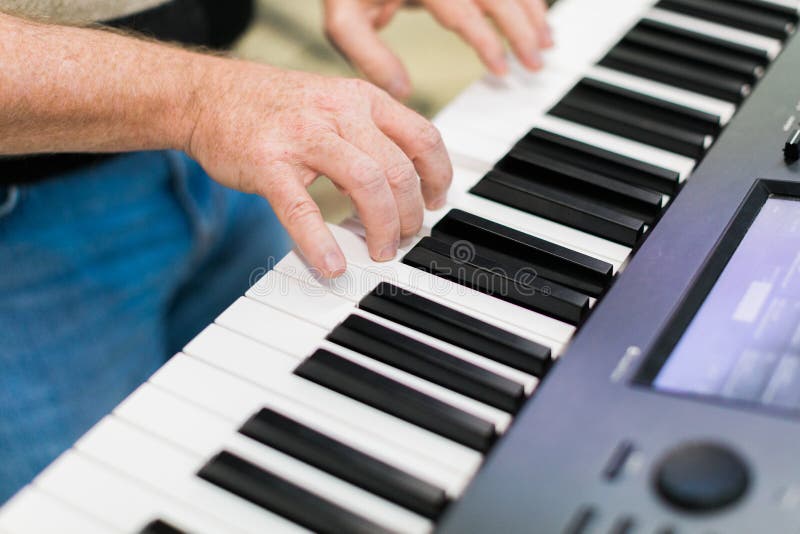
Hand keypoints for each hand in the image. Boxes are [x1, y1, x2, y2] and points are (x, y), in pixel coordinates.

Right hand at [186, 59, 451, 276]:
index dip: (437, 176)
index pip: (422, 137)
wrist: (207, 96)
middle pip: (398, 169)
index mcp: (360, 99)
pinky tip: (333, 265)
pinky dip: (321, 243)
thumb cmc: (274, 109)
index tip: (436, 201)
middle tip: (405, 237)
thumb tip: (406, 182)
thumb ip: (370, 134)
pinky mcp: (268, 164)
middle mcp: (338, 113)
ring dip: (382, 227)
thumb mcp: (333, 104)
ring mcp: (302, 137)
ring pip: (366, 183)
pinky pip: (302, 209)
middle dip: (410, 214)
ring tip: (380, 252)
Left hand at [323, 0, 552, 98]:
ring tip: (545, 42)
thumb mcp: (343, 20)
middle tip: (536, 64)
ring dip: (530, 10)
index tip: (503, 71)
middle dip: (522, 29)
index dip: (488, 42)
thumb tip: (403, 92)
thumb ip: (369, 56)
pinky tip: (536, 14)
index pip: (463, 11)